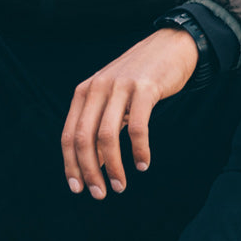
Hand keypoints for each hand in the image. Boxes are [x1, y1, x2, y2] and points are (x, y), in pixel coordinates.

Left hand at [61, 28, 198, 198]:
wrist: (171, 46)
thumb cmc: (140, 78)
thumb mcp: (112, 98)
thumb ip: (100, 125)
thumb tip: (92, 164)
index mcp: (84, 93)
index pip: (69, 135)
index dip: (70, 165)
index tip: (77, 188)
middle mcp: (97, 88)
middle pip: (84, 139)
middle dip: (89, 171)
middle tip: (100, 194)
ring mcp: (119, 87)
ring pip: (107, 136)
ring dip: (113, 166)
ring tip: (120, 185)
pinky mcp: (144, 88)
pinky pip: (137, 127)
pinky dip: (139, 150)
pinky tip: (143, 164)